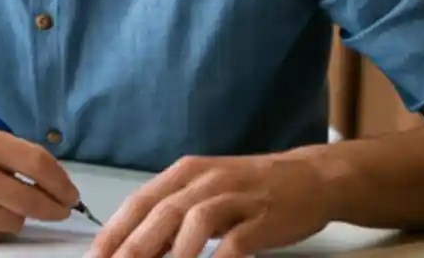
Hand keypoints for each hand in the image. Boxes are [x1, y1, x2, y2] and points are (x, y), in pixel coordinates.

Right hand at [0, 127, 81, 243]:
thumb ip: (14, 158)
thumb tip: (57, 185)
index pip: (37, 163)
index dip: (61, 182)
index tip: (71, 194)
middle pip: (31, 199)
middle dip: (53, 208)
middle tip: (59, 209)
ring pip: (14, 221)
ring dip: (19, 216)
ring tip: (5, 204)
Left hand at [86, 152, 332, 257]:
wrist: (310, 177)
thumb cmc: (250, 189)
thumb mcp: (205, 192)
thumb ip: (172, 214)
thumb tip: (136, 245)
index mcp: (183, 174)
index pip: (138, 202)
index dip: (112, 232)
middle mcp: (203, 181)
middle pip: (159, 214)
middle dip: (131, 247)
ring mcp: (234, 197)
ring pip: (193, 222)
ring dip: (171, 253)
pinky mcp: (262, 216)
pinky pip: (235, 241)